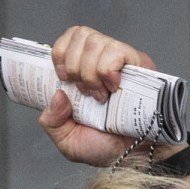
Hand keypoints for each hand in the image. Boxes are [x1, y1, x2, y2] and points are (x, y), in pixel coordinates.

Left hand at [39, 25, 170, 167]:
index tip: (64, 79)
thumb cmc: (103, 147)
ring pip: (96, 41)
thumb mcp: (67, 141)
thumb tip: (58, 95)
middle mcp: (98, 62)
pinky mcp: (138, 63)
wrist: (132, 154)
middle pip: (80, 34)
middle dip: (75, 66)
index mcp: (80, 73)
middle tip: (85, 93)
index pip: (67, 39)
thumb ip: (52, 122)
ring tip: (101, 96)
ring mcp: (118, 61)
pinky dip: (108, 70)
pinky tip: (113, 87)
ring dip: (91, 72)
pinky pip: (116, 51)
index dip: (61, 53)